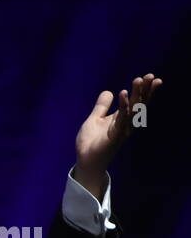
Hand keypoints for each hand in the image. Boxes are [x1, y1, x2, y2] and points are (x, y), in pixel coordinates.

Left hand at [74, 73, 162, 193]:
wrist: (85, 160)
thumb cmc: (91, 142)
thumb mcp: (95, 119)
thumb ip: (102, 106)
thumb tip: (108, 91)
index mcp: (122, 118)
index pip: (136, 101)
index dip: (143, 90)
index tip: (150, 77)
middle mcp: (125, 123)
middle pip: (139, 104)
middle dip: (145, 90)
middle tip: (151, 76)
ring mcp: (122, 129)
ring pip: (133, 109)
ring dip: (137, 94)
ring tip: (139, 80)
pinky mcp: (115, 136)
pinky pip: (121, 119)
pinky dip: (123, 106)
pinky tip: (124, 93)